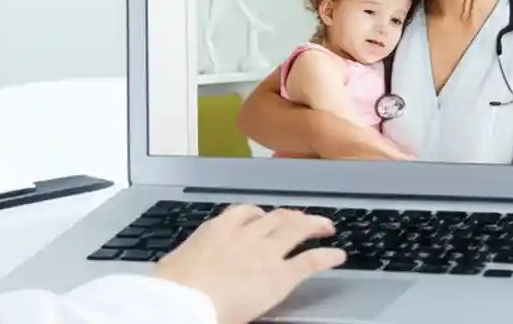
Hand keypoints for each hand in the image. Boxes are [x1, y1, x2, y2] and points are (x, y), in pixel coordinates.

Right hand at [150, 205, 345, 323]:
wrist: (184, 299)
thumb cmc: (174, 287)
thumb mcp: (178, 265)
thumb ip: (192, 260)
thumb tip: (182, 270)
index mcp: (218, 229)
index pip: (244, 212)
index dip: (259, 214)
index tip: (264, 217)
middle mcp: (245, 234)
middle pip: (275, 217)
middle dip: (291, 216)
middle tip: (301, 219)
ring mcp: (265, 252)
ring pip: (296, 230)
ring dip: (313, 225)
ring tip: (326, 226)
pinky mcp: (280, 276)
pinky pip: (310, 261)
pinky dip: (327, 256)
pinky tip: (338, 256)